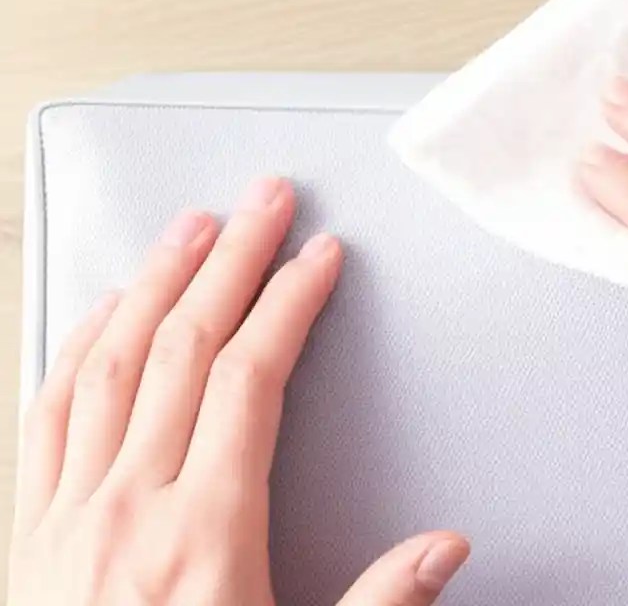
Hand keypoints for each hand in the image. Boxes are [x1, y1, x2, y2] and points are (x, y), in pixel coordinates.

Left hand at [8, 178, 468, 605]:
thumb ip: (379, 604)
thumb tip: (444, 547)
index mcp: (204, 534)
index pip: (250, 379)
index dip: (289, 305)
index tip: (317, 260)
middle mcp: (127, 507)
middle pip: (183, 346)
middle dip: (232, 261)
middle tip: (263, 202)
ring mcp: (65, 513)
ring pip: (107, 361)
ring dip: (154, 281)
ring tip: (190, 228)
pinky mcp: (26, 530)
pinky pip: (46, 409)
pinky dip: (77, 344)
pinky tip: (101, 311)